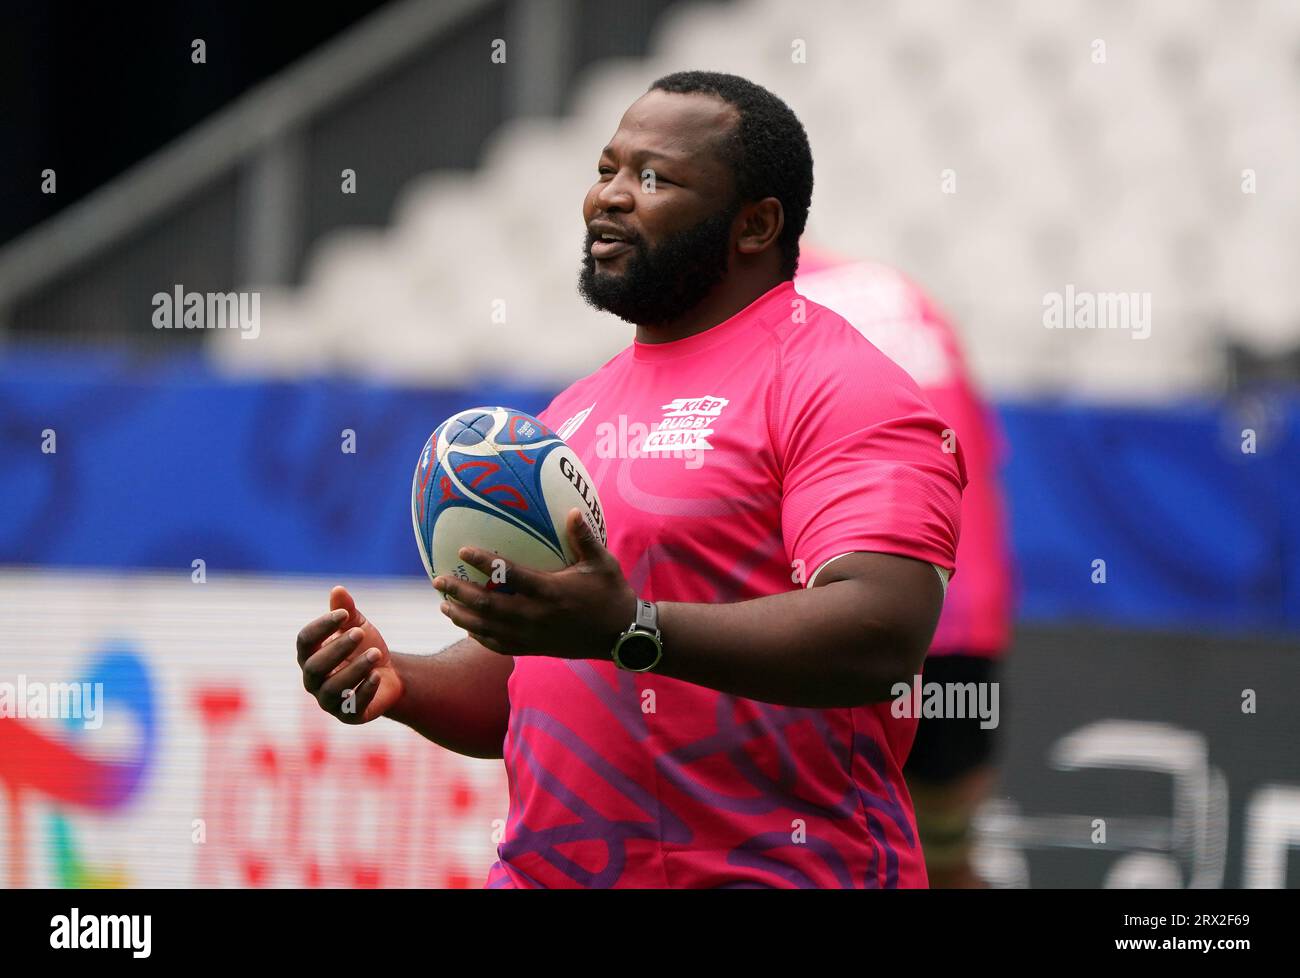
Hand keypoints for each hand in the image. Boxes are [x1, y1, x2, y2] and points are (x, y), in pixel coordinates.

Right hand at [296, 585, 404, 723]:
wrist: (390, 675)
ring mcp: (329, 701)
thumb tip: (338, 589)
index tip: (343, 613)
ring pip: (333, 688)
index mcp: (310, 655)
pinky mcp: (348, 717)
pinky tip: (377, 676)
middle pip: (315, 667)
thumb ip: (346, 611)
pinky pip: (352, 707)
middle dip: (337, 649)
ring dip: (354, 669)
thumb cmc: (365, 648)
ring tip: (376, 653)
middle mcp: (313, 680)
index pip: (305, 640)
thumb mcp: (358, 627)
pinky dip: (364, 691)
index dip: (321, 627)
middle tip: (360, 633)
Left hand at [432, 508, 635, 659]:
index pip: (509, 575)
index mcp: (550, 591)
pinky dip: (481, 638)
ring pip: (488, 629)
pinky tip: (469, 629)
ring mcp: (533, 636)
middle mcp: (536, 616)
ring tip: (444, 605)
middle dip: (460, 592)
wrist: (623, 635)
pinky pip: (501, 646)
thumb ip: (584, 537)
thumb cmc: (612, 594)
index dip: (484, 563)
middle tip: (438, 579)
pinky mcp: (535, 649)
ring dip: (463, 617)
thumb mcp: (602, 563)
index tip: (463, 551)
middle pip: (487, 606)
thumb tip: (572, 509)